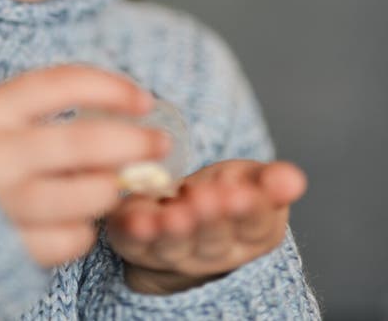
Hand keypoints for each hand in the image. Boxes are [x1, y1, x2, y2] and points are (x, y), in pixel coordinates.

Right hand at [0, 64, 167, 267]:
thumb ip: (36, 113)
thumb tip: (115, 112)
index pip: (63, 83)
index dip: (111, 87)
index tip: (142, 98)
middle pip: (86, 144)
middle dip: (135, 144)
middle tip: (160, 145)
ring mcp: (0, 205)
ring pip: (87, 196)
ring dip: (111, 190)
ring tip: (113, 186)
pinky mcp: (6, 247)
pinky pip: (69, 240)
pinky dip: (81, 230)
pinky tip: (72, 220)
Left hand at [104, 158, 307, 293]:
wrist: (176, 215)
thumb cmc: (220, 193)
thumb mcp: (250, 181)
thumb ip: (270, 181)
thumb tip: (294, 180)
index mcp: (248, 234)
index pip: (254, 224)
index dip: (249, 209)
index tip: (243, 193)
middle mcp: (211, 250)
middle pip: (214, 238)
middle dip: (211, 218)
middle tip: (208, 197)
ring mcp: (172, 251)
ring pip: (175, 243)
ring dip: (176, 229)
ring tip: (177, 213)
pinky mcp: (135, 242)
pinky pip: (136, 241)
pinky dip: (136, 231)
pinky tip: (137, 220)